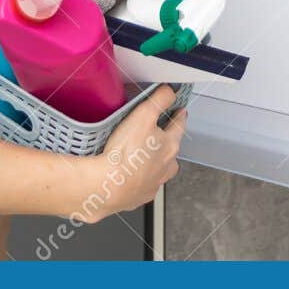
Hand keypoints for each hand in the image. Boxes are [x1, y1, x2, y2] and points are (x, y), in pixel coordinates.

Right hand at [77, 86, 186, 221]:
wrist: (108, 186)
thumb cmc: (126, 153)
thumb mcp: (144, 114)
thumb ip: (160, 100)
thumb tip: (169, 92)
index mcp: (170, 146)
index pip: (179, 126)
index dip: (178, 116)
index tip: (180, 112)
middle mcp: (165, 167)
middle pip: (171, 151)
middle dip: (167, 142)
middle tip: (157, 135)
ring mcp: (153, 183)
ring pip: (159, 170)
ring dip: (154, 163)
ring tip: (141, 157)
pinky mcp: (138, 196)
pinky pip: (143, 186)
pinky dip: (138, 179)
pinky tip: (128, 175)